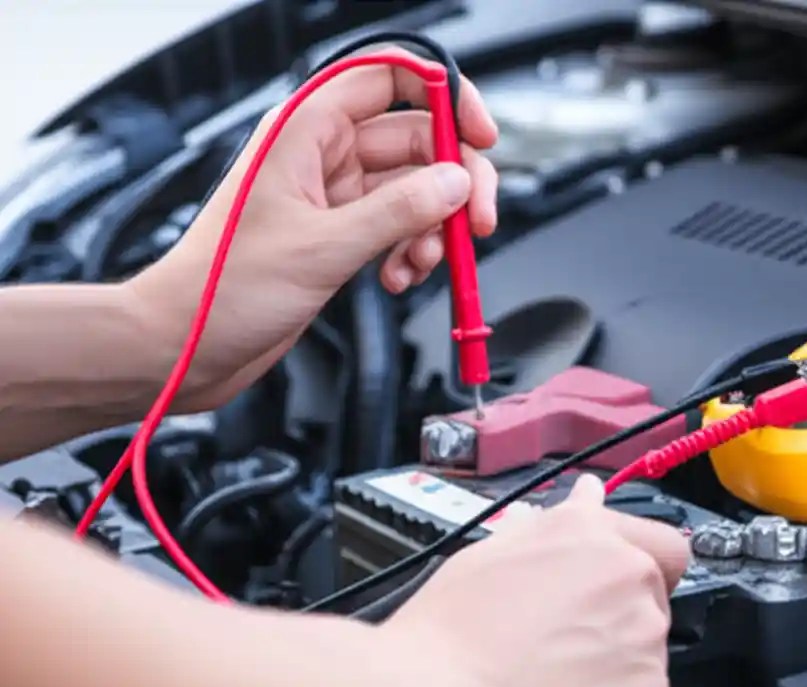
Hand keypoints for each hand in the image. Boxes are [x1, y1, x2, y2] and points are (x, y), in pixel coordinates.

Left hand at [127, 47, 498, 408]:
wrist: (187, 347)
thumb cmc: (222, 289)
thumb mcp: (321, 247)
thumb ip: (397, 211)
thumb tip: (455, 184)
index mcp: (304, 129)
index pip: (389, 79)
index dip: (444, 96)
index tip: (480, 135)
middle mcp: (321, 153)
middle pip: (417, 140)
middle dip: (454, 182)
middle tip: (476, 222)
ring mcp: (332, 194)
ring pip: (414, 188)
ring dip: (433, 227)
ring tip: (422, 262)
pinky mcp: (339, 233)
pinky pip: (399, 226)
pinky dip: (412, 251)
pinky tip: (399, 277)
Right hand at [388, 475, 690, 686]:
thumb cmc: (453, 630)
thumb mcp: (497, 550)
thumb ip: (561, 521)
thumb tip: (589, 495)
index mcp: (598, 537)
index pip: (665, 546)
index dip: (644, 566)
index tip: (620, 585)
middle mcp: (631, 580)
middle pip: (653, 600)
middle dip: (621, 614)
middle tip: (567, 634)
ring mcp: (643, 641)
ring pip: (646, 649)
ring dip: (616, 659)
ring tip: (557, 670)